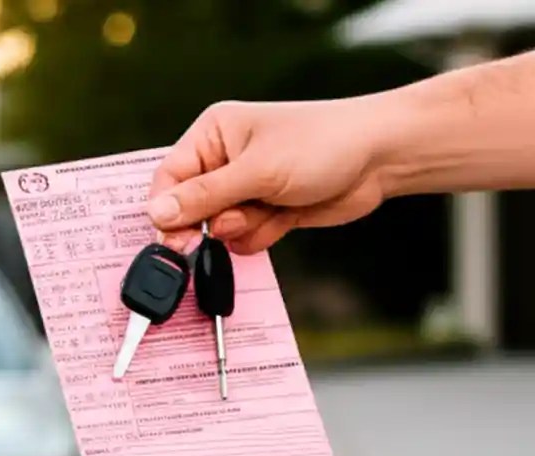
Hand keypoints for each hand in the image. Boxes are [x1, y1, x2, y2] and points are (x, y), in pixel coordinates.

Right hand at [148, 97, 394, 254]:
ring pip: (218, 228)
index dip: (168, 210)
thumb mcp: (256, 171)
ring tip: (270, 208)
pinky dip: (259, 235)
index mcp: (213, 134)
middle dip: (211, 222)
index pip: (169, 178)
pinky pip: (243, 237)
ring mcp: (246, 187)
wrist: (381, 157)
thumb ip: (204, 197)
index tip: (176, 238)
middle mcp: (224, 160)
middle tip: (232, 222)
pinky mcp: (265, 210)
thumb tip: (157, 215)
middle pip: (189, 208)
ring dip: (241, 228)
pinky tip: (284, 217)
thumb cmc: (323, 144)